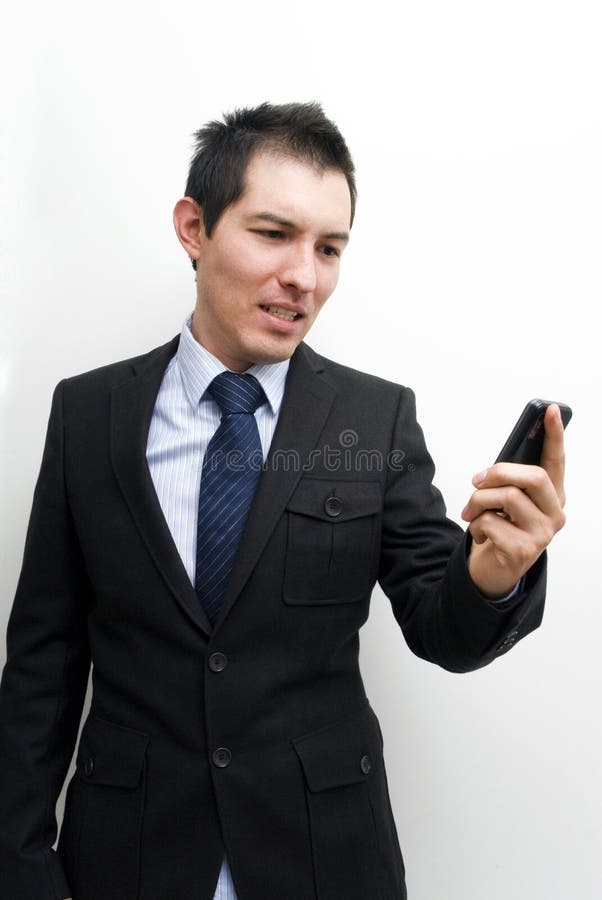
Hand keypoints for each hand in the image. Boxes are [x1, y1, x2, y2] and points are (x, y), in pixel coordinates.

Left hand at [461, 403, 565, 597]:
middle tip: (477, 481)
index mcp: (553, 496)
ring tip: (472, 512)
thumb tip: (493, 471)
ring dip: (478, 502)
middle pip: (533, 476)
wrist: (494, 569)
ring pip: (507, 497)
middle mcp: (555, 513)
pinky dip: (475, 525)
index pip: (556, 461)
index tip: (551, 410)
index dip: (555, 435)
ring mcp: (543, 534)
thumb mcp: (507, 502)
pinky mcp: (524, 550)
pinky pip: (491, 522)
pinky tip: (480, 534)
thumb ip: (509, 483)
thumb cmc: (502, 528)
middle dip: (498, 473)